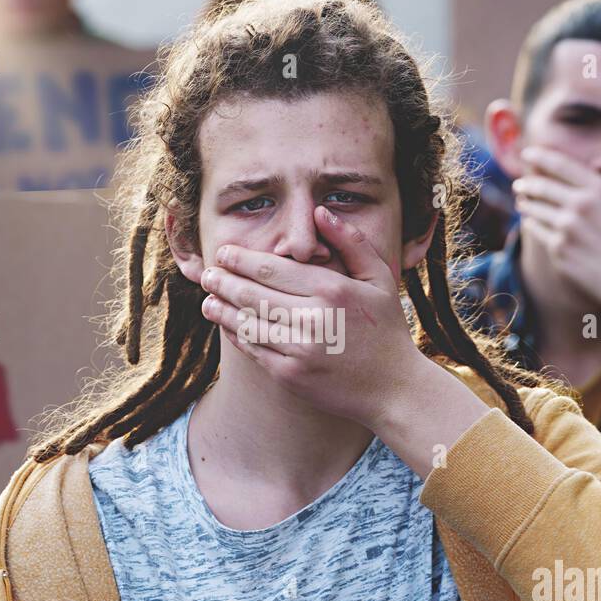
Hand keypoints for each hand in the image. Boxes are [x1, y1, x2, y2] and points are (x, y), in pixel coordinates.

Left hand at [197, 205, 431, 430]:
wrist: (393, 388)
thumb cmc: (386, 329)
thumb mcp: (379, 279)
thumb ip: (351, 242)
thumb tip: (319, 212)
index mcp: (332, 289)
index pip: (272, 269)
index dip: (241, 260)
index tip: (224, 253)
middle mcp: (312, 317)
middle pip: (252, 293)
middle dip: (223, 281)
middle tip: (207, 273)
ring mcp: (299, 349)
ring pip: (246, 322)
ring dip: (220, 309)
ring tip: (207, 299)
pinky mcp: (290, 375)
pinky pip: (254, 350)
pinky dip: (236, 335)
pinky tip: (226, 326)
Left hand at [513, 145, 600, 332]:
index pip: (562, 165)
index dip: (541, 157)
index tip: (528, 154)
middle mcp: (580, 204)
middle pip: (543, 186)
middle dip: (528, 182)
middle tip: (521, 182)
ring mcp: (566, 227)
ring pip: (536, 208)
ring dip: (526, 202)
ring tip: (523, 200)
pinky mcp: (557, 248)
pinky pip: (537, 230)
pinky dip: (532, 223)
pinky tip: (529, 220)